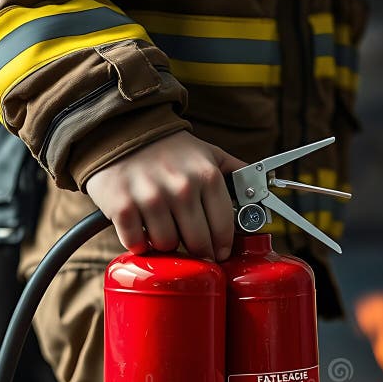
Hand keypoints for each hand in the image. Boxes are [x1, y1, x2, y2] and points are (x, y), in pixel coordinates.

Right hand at [86, 130, 245, 260]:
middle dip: (196, 249)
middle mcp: (181, 187)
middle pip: (198, 244)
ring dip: (165, 243)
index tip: (218, 251)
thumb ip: (236, 172)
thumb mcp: (207, 153)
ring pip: (167, 246)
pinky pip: (137, 244)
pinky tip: (141, 227)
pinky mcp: (122, 207)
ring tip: (162, 227)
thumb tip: (263, 187)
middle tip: (190, 245)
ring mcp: (150, 198)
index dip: (221, 246)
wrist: (120, 129)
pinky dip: (139, 242)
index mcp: (206, 176)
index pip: (223, 230)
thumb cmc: (168, 148)